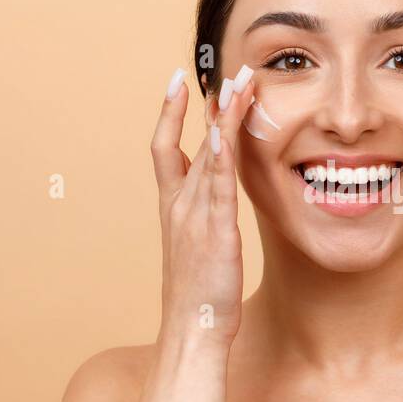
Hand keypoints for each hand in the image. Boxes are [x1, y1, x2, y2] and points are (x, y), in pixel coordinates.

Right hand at [150, 67, 255, 348]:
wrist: (191, 332)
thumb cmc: (198, 297)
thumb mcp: (197, 249)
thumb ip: (202, 221)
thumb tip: (214, 203)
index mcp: (172, 208)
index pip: (165, 149)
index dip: (168, 113)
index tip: (177, 82)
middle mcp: (179, 206)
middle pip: (183, 141)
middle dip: (197, 104)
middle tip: (214, 69)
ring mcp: (195, 217)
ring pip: (208, 156)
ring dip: (222, 117)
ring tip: (237, 85)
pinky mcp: (217, 231)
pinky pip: (218, 186)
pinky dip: (220, 155)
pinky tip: (225, 130)